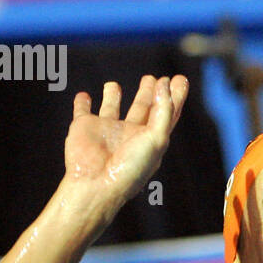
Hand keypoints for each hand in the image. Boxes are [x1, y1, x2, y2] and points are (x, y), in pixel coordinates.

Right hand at [63, 76, 188, 214]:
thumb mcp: (156, 138)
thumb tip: (164, 84)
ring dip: (113, 96)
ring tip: (113, 84)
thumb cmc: (131, 167)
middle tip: (156, 78)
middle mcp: (130, 134)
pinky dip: (82, 104)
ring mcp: (107, 130)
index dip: (175, 96)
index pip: (168, 113)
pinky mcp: (85, 127)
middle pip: (144, 108)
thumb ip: (163, 110)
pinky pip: (82, 112)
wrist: (96, 184)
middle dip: (150, 93)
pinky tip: (83, 96)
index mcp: (151, 138)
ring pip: (112, 108)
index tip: (181, 78)